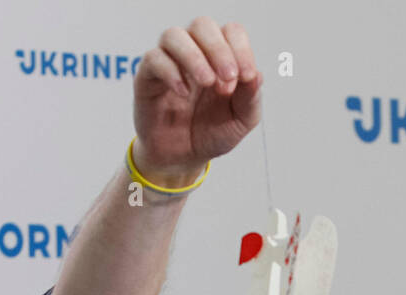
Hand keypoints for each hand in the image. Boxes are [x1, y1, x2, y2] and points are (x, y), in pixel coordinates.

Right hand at [132, 17, 262, 186]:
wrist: (183, 158)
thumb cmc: (212, 133)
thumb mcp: (241, 120)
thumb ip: (251, 98)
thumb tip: (257, 74)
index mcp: (220, 58)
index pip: (231, 32)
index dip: (241, 49)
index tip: (247, 77)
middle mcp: (195, 53)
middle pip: (202, 25)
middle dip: (219, 49)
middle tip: (228, 78)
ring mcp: (169, 62)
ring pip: (174, 35)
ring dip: (194, 57)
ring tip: (207, 83)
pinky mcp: (148, 76)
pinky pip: (154, 58)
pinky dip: (171, 72)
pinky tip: (183, 93)